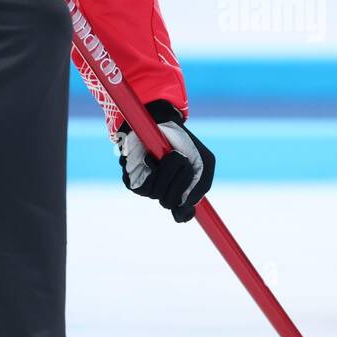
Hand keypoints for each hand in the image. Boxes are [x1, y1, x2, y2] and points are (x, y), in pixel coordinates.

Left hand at [115, 101, 214, 221]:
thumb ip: (202, 186)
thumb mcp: (204, 162)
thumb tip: (187, 205)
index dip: (183, 214)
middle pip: (170, 202)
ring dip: (168, 171)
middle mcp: (163, 192)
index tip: (185, 210)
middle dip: (180, 180)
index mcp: (180, 191)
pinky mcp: (131, 181)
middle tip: (182, 159)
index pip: (181, 215)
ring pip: (158, 194)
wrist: (161, 121)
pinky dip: (152, 170)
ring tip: (169, 154)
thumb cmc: (183, 142)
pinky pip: (144, 186)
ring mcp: (147, 187)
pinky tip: (152, 159)